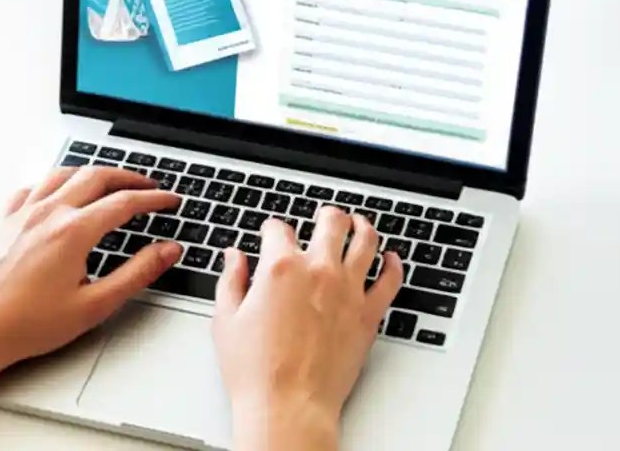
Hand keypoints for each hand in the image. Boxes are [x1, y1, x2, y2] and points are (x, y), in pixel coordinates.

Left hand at [0, 167, 182, 369]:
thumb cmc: (24, 325)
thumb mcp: (95, 305)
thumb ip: (137, 273)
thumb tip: (166, 251)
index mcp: (73, 232)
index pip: (126, 202)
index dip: (155, 199)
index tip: (170, 201)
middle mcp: (47, 214)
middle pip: (97, 176)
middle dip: (130, 178)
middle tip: (148, 187)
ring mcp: (22, 214)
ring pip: (64, 174)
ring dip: (94, 172)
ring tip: (110, 181)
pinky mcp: (3, 221)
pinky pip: (32, 187)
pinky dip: (54, 182)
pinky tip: (58, 192)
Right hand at [213, 207, 401, 450]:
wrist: (288, 405)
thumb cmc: (256, 371)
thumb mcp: (226, 320)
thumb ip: (231, 281)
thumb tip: (234, 257)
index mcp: (281, 268)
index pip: (279, 229)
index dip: (273, 228)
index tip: (272, 232)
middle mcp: (319, 271)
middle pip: (331, 222)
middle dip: (326, 214)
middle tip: (325, 216)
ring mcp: (349, 290)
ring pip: (366, 240)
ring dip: (362, 226)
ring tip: (359, 223)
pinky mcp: (369, 313)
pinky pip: (390, 279)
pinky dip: (393, 263)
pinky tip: (390, 258)